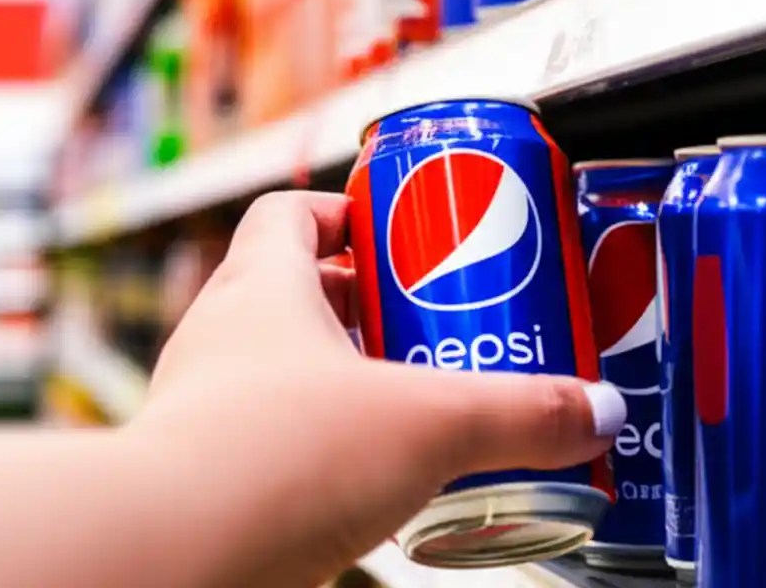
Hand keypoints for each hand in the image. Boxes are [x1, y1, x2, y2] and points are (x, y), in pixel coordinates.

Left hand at [131, 191, 625, 586]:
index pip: (293, 212)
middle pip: (297, 291)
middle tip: (434, 326)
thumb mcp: (428, 425)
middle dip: (370, 306)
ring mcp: (206, 405)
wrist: (172, 556)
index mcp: (263, 287)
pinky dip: (321, 444)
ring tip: (414, 404)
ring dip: (345, 378)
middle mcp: (223, 336)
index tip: (406, 236)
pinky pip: (269, 436)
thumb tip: (594, 412)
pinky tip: (373, 480)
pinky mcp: (208, 471)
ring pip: (281, 368)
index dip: (350, 213)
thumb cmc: (273, 459)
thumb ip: (519, 415)